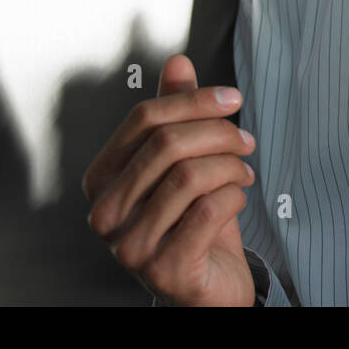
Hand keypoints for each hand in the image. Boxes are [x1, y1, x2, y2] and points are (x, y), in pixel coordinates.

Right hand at [82, 54, 258, 305]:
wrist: (209, 286)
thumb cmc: (194, 221)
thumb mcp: (186, 161)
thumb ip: (176, 114)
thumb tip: (178, 61)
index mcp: (102, 178)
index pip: (144, 119)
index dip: (194, 100)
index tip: (233, 98)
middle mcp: (105, 213)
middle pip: (167, 144)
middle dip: (219, 133)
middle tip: (246, 141)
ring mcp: (129, 246)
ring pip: (189, 176)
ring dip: (230, 166)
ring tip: (244, 172)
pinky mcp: (162, 270)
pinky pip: (207, 211)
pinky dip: (234, 197)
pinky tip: (238, 200)